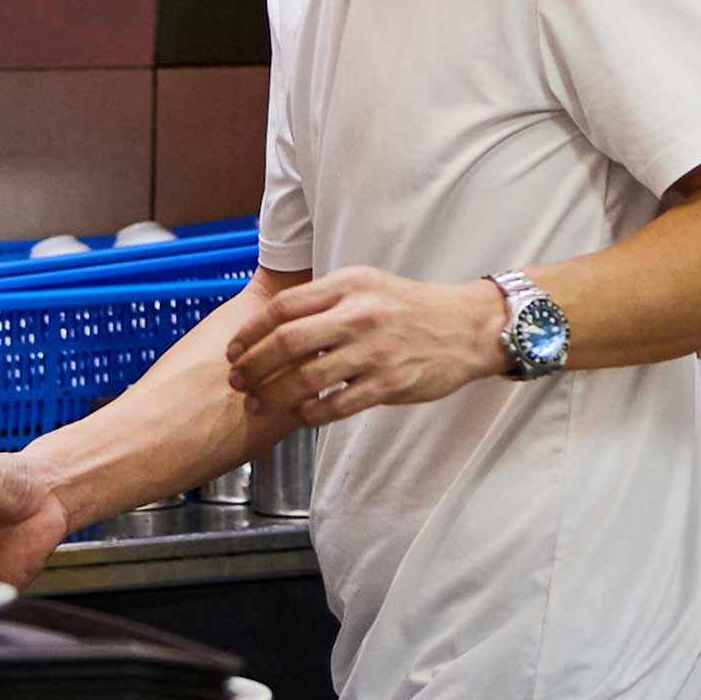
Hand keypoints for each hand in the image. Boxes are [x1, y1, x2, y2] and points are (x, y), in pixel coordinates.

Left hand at [224, 267, 506, 427]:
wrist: (466, 327)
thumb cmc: (409, 308)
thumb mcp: (368, 286)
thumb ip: (326, 300)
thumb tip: (273, 324)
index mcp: (350, 284)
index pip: (284, 307)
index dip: (250, 332)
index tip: (234, 351)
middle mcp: (359, 314)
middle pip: (287, 342)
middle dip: (252, 366)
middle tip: (237, 382)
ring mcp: (374, 350)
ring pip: (305, 379)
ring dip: (272, 396)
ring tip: (258, 404)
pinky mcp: (388, 383)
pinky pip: (336, 405)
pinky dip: (309, 414)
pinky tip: (299, 415)